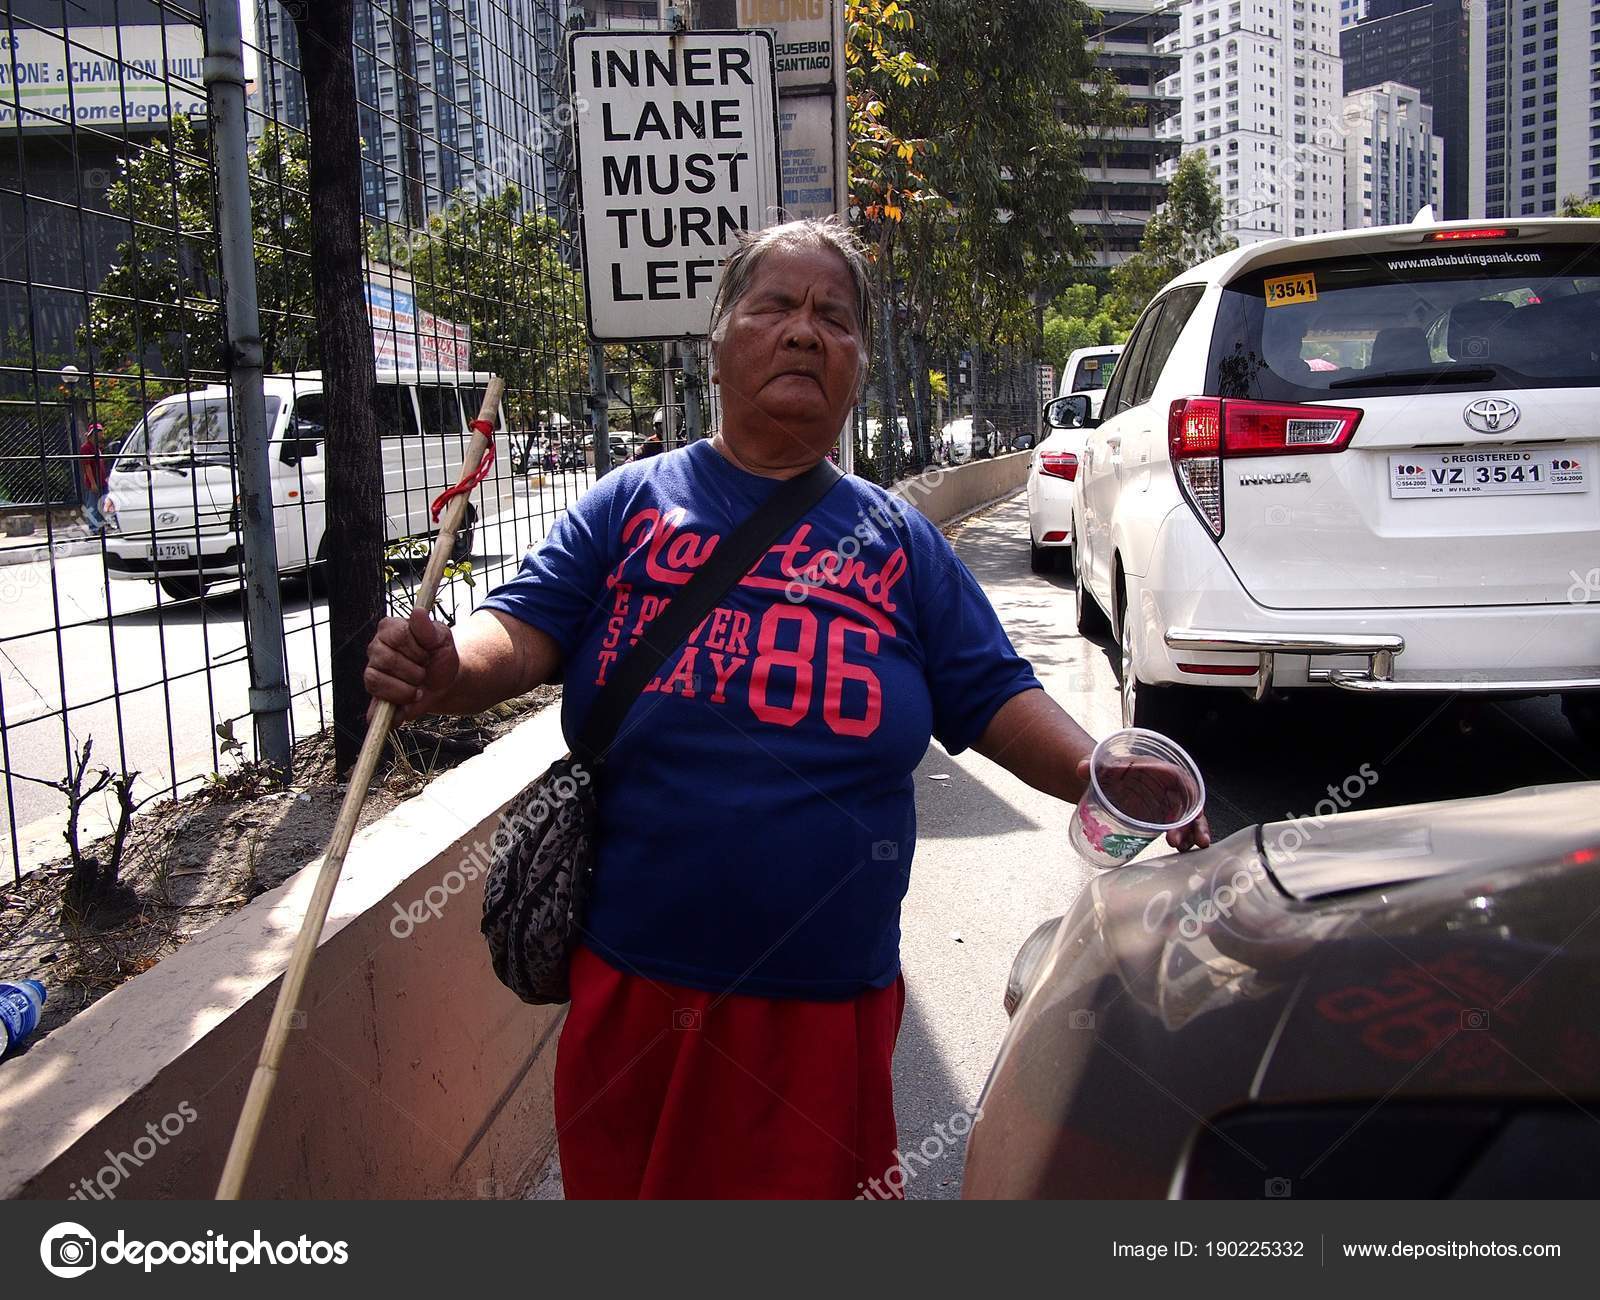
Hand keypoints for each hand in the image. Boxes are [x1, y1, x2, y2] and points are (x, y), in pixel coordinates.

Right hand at [365, 610, 459, 722]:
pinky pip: (374, 704)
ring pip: (377, 681)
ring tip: (418, 688)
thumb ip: (429, 628)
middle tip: (424, 671)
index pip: (399, 636)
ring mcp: (372, 671)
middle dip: (414, 671)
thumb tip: (418, 612)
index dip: (418, 650)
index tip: (428, 653)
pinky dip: (394, 707)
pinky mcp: (374, 695)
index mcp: (390, 628)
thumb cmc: (439, 656)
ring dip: (406, 689)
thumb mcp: (442, 639)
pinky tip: (407, 704)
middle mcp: (375, 647)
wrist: (445, 681)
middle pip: (387, 660)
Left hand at [1074, 758, 1210, 851]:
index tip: (1177, 822)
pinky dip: (1183, 838)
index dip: (1183, 802)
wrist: (1108, 776)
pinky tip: (1179, 850)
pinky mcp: (1166, 815)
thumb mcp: (1105, 765)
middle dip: (1193, 826)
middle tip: (1180, 843)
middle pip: (1191, 807)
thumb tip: (1081, 768)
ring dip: (1190, 836)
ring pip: (1189, 820)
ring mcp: (1170, 803)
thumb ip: (1093, 766)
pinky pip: (1180, 827)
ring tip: (1183, 849)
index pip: (1183, 786)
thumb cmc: (1114, 768)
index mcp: (1164, 771)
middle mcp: (1172, 787)